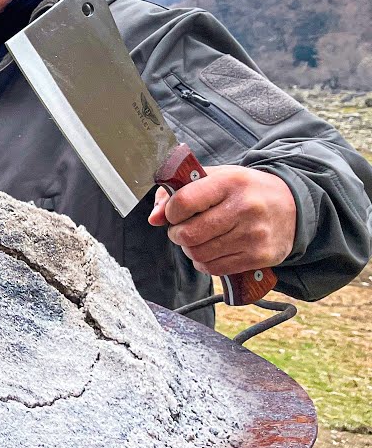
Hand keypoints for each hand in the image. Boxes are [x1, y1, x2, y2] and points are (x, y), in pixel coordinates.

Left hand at [148, 165, 295, 276]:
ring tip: (200, 239)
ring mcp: (254, 235)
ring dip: (191, 249)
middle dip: (177, 234)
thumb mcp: (215, 179)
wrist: (294, 204)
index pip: (183, 203)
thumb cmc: (246, 190)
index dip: (171, 212)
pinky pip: (215, 268)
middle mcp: (244, 208)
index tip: (176, 213)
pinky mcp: (260, 256)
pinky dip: (205, 262)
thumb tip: (154, 218)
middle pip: (188, 234)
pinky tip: (212, 250)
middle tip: (183, 229)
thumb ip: (178, 193)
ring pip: (199, 254)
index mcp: (230, 183)